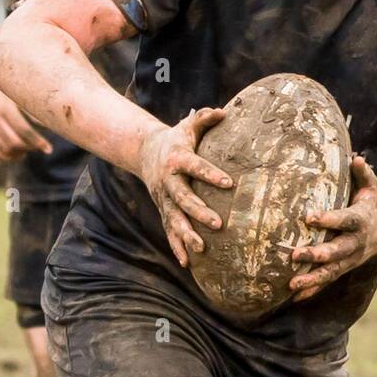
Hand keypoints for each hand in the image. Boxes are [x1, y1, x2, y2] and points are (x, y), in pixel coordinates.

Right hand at [0, 71, 52, 160]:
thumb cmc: (3, 92)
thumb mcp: (16, 96)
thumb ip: (31, 110)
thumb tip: (51, 124)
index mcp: (3, 107)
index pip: (23, 130)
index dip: (37, 141)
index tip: (48, 149)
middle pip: (14, 143)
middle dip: (30, 148)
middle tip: (39, 147)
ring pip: (6, 150)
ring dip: (21, 153)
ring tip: (30, 149)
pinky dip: (10, 156)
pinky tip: (19, 153)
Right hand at [137, 108, 232, 267]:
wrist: (146, 153)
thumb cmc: (176, 139)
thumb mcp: (187, 126)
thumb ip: (204, 119)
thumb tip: (223, 112)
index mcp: (177, 160)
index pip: (196, 167)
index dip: (211, 174)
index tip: (229, 183)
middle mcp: (169, 182)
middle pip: (184, 199)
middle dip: (200, 212)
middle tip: (218, 224)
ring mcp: (165, 200)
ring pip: (175, 220)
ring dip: (187, 235)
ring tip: (202, 248)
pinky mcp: (164, 212)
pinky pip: (169, 232)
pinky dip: (177, 248)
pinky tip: (187, 263)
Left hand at [290, 156, 376, 301]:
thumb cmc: (373, 203)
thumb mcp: (372, 187)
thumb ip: (363, 173)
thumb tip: (355, 158)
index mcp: (360, 220)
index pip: (344, 220)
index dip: (328, 219)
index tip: (309, 217)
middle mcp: (355, 243)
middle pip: (335, 251)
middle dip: (316, 254)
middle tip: (295, 255)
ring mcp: (349, 259)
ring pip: (330, 272)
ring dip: (311, 279)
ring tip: (292, 284)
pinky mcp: (343, 269)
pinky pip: (327, 281)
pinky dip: (312, 291)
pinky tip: (294, 297)